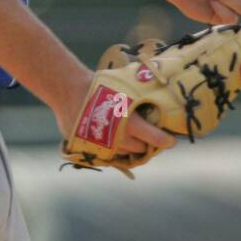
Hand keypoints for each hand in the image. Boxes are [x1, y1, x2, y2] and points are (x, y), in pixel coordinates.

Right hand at [50, 63, 175, 155]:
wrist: (69, 90)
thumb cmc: (99, 85)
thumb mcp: (124, 86)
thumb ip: (142, 95)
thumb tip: (162, 86)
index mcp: (131, 124)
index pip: (157, 139)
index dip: (165, 141)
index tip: (170, 141)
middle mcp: (119, 139)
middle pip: (142, 148)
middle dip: (145, 141)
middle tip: (145, 133)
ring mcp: (104, 147)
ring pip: (125, 154)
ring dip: (129, 146)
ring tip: (127, 134)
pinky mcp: (91, 150)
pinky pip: (109, 155)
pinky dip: (113, 149)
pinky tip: (112, 137)